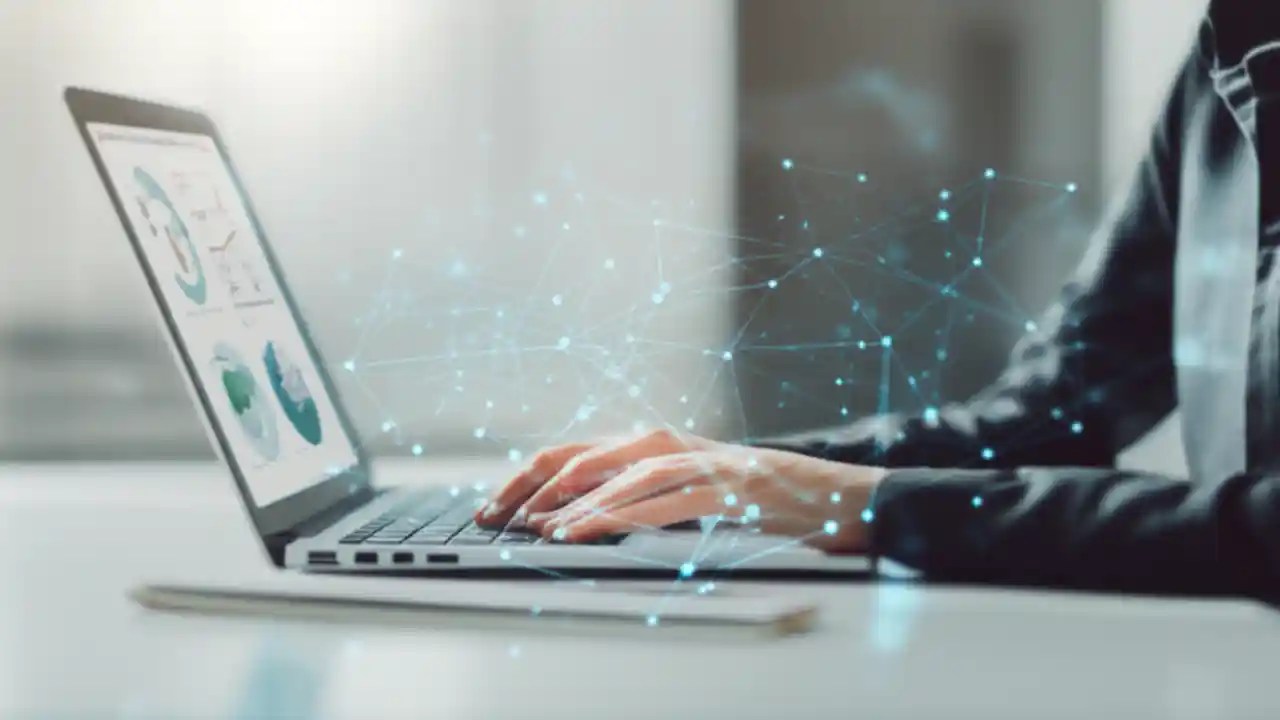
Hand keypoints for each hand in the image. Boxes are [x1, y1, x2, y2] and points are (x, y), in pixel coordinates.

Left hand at [476, 430, 885, 552]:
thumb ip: (639, 498)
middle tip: (500, 518)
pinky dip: (619, 515)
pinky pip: (660, 500)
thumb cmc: (752, 499)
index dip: (528, 478)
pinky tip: (591, 532)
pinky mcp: (722, 485)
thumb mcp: (684, 495)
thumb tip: (579, 520)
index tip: (495, 507)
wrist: (826, 496)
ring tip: (540, 529)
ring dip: (575, 504)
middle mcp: (665, 442)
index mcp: (650, 444)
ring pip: (620, 475)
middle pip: (582, 455)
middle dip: (534, 487)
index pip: (573, 453)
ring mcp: (695, 459)